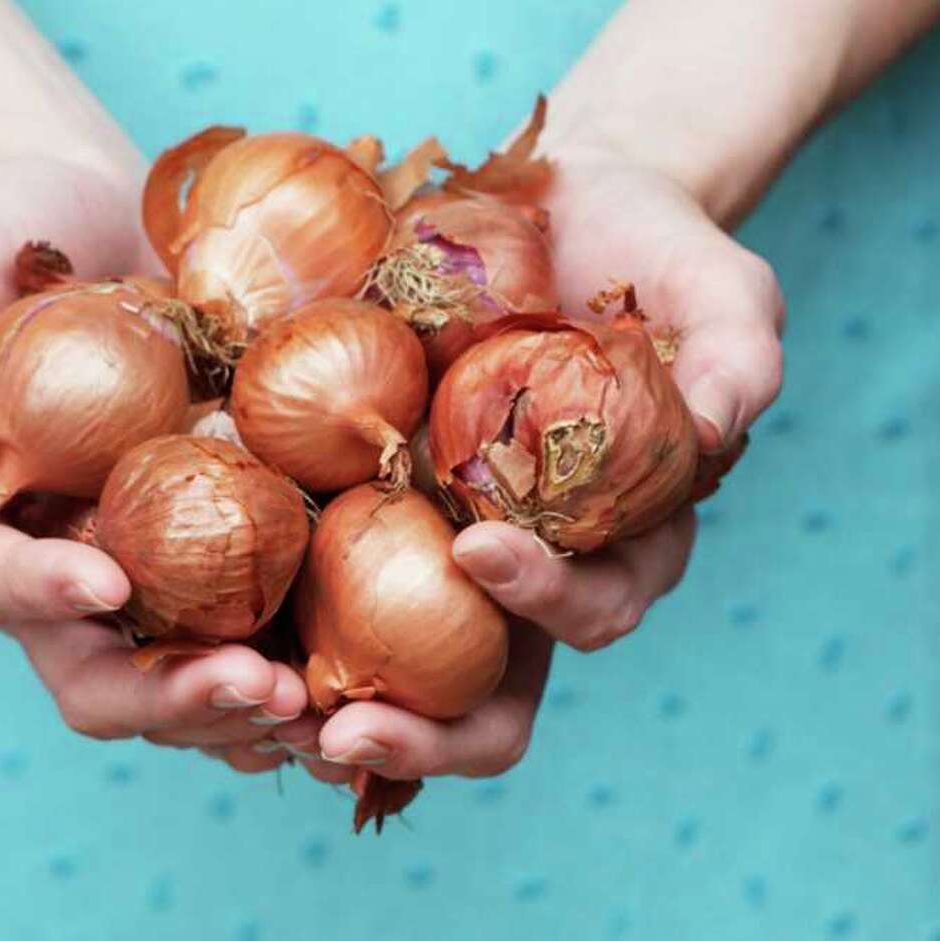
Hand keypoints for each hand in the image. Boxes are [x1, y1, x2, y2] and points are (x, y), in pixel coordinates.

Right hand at [0, 153, 306, 764]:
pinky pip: (244, 652)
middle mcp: (40, 585)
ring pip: (176, 692)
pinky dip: (293, 686)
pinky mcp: (208, 577)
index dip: (41, 595)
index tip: (107, 581)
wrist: (101, 217)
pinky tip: (351, 694)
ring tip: (318, 708)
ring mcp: (131, 592)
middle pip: (91, 680)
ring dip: (245, 715)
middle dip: (170, 696)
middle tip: (255, 684)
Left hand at [271, 145, 779, 789]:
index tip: (480, 549)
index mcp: (619, 549)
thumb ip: (740, 354)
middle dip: (417, 731)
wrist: (560, 208)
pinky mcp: (358, 521)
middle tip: (338, 728)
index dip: (546, 605)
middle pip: (480, 701)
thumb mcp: (721, 287)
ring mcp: (434, 561)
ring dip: (324, 713)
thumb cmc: (655, 253)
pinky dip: (264, 634)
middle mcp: (525, 582)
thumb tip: (721, 424)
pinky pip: (309, 600)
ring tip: (256, 713)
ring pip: (386, 681)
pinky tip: (199, 640)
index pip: (592, 613)